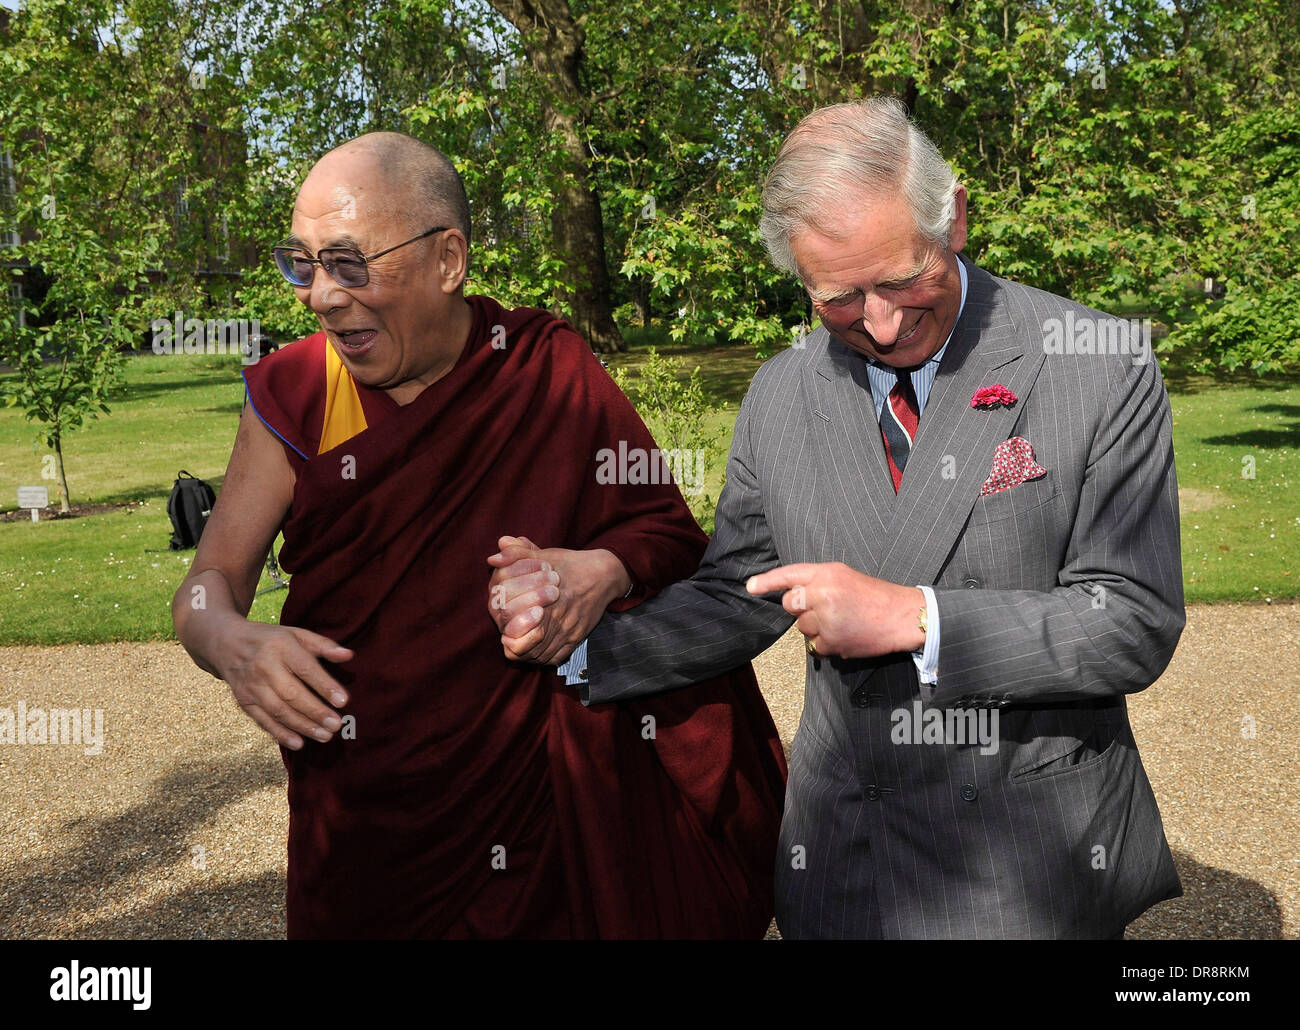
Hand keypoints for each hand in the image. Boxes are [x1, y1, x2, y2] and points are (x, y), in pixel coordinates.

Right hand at [211, 616, 352, 749]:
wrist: (227, 643)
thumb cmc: (272, 640)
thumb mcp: (297, 634)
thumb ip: (323, 645)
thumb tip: (348, 655)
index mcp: (281, 646)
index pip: (306, 669)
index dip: (325, 686)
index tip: (343, 701)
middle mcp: (264, 667)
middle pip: (291, 694)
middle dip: (315, 712)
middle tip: (336, 725)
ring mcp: (252, 686)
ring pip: (278, 710)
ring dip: (302, 726)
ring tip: (325, 736)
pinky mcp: (244, 701)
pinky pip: (263, 720)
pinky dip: (280, 734)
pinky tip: (299, 743)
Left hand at [487, 535, 630, 664]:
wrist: (604, 574)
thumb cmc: (570, 564)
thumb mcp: (544, 555)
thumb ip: (516, 555)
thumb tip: (492, 558)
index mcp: (545, 599)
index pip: (519, 629)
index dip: (509, 634)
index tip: (504, 630)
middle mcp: (557, 618)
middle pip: (528, 648)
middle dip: (515, 647)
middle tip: (509, 640)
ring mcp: (569, 630)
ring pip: (541, 656)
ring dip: (528, 654)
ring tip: (520, 646)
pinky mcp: (578, 636)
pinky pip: (557, 657)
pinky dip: (544, 658)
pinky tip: (537, 649)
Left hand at [745, 562, 924, 658]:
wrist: (901, 616)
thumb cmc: (873, 595)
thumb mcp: (844, 576)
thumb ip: (817, 581)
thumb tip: (791, 594)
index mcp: (827, 573)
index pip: (789, 575)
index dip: (767, 581)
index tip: (750, 586)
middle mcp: (823, 594)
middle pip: (790, 604)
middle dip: (800, 608)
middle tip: (823, 607)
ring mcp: (827, 619)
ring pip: (801, 627)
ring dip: (815, 627)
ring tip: (840, 621)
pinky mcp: (833, 641)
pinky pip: (814, 645)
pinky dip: (826, 644)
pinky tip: (844, 635)